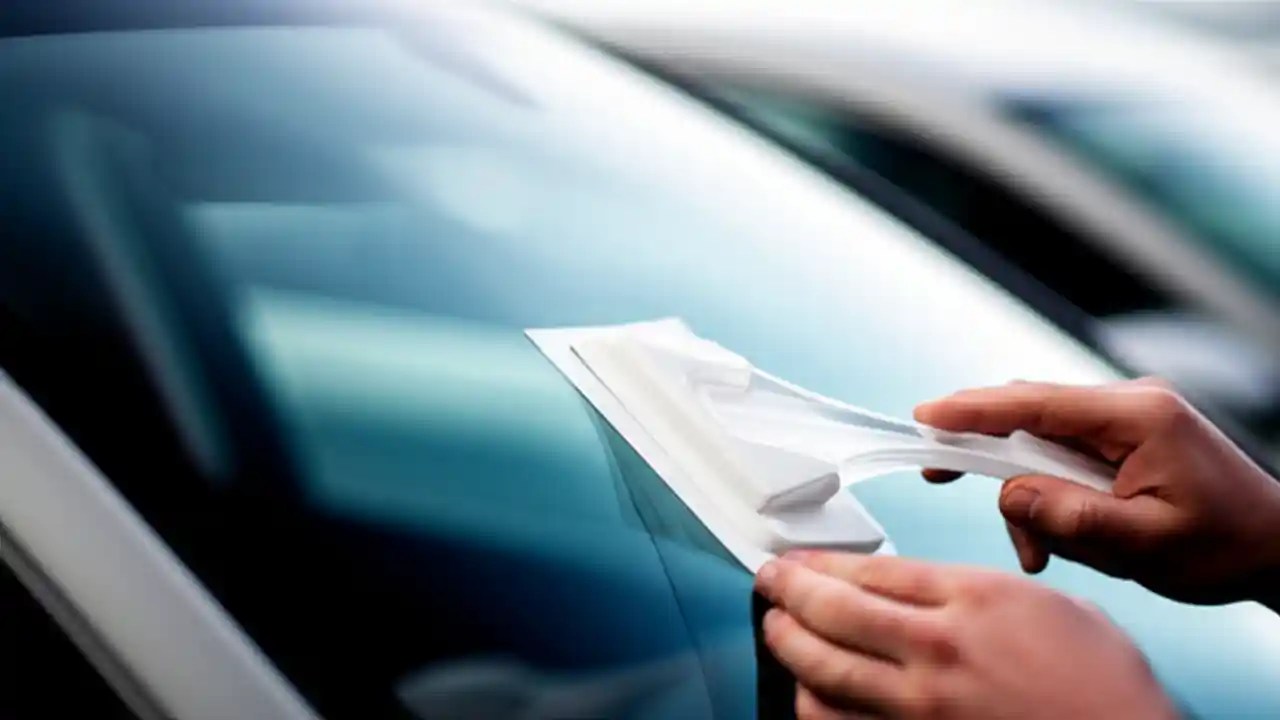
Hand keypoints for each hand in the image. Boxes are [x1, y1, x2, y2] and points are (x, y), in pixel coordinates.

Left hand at [756, 553, 1176, 719]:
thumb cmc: (1105, 687)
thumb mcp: (1053, 607)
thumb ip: (981, 591)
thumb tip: (928, 588)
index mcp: (972, 599)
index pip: (868, 570)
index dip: (819, 562)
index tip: (797, 559)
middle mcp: (936, 649)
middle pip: (830, 612)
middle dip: (785, 593)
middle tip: (769, 584)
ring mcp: (922, 706)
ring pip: (822, 672)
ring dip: (789, 648)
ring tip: (779, 633)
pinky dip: (816, 707)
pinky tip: (810, 694)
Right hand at [915, 379, 1279, 605]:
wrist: (1276, 547)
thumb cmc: (1225, 546)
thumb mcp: (1145, 543)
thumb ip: (1072, 517)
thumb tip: (1009, 495)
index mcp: (1138, 416)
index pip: (1035, 403)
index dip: (972, 410)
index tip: (924, 417)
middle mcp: (1127, 404)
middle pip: (1028, 415)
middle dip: (987, 453)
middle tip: (936, 473)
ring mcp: (1124, 419)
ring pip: (1040, 443)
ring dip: (1028, 494)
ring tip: (1044, 551)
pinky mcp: (1121, 439)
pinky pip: (1062, 458)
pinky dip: (1050, 498)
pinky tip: (1062, 540)